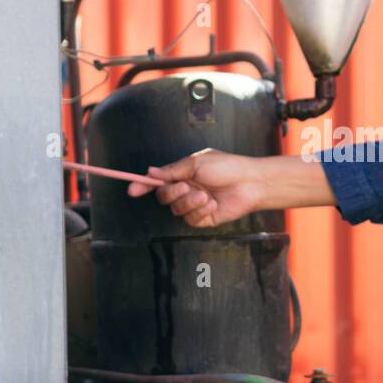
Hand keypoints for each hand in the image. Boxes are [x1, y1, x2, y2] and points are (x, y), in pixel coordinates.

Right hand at [127, 148, 263, 227]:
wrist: (250, 183)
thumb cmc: (228, 167)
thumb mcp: (197, 163)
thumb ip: (172, 170)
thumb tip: (150, 172)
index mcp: (183, 174)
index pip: (158, 181)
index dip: (143, 186)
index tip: (132, 189)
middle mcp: (187, 189)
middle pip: (164, 197)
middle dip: (172, 193)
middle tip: (186, 186)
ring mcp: (195, 204)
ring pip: (177, 210)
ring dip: (190, 202)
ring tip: (205, 195)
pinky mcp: (204, 218)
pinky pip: (191, 219)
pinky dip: (201, 211)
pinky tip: (213, 204)